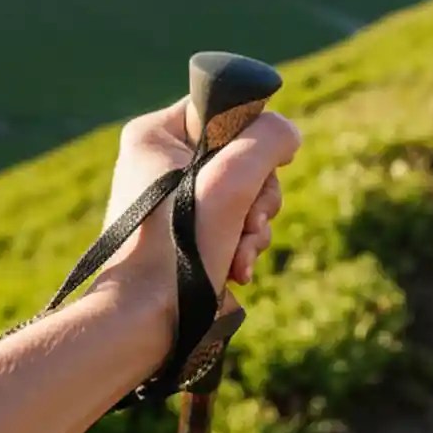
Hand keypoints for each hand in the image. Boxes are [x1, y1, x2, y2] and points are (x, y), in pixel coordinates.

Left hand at [95, 97, 300, 326]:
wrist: (144, 321)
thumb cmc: (179, 247)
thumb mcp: (233, 178)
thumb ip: (269, 139)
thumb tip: (288, 135)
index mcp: (154, 135)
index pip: (223, 110)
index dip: (252, 140)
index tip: (254, 172)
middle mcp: (160, 164)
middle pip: (241, 157)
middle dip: (258, 197)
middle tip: (250, 222)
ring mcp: (173, 202)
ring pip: (244, 195)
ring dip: (254, 227)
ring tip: (239, 254)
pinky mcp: (185, 235)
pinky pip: (232, 225)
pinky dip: (241, 247)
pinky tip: (235, 269)